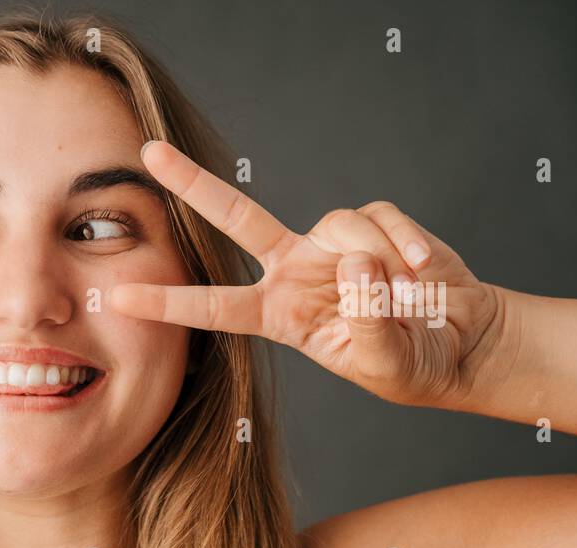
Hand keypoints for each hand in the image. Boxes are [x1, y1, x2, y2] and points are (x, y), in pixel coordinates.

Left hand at [112, 141, 503, 408]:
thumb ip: (369, 326)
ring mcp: (329, 244)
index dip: (166, 302)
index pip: (213, 306)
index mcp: (278, 314)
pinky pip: (381, 221)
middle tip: (150, 154)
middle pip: (236, 218)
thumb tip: (358, 266)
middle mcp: (293, 270)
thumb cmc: (410, 363)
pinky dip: (408, 246)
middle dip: (193, 185)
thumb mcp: (382, 365)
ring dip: (380, 263)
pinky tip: (426, 275)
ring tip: (412, 300)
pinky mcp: (374, 225)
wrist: (460, 345)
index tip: (116, 296)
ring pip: (339, 227)